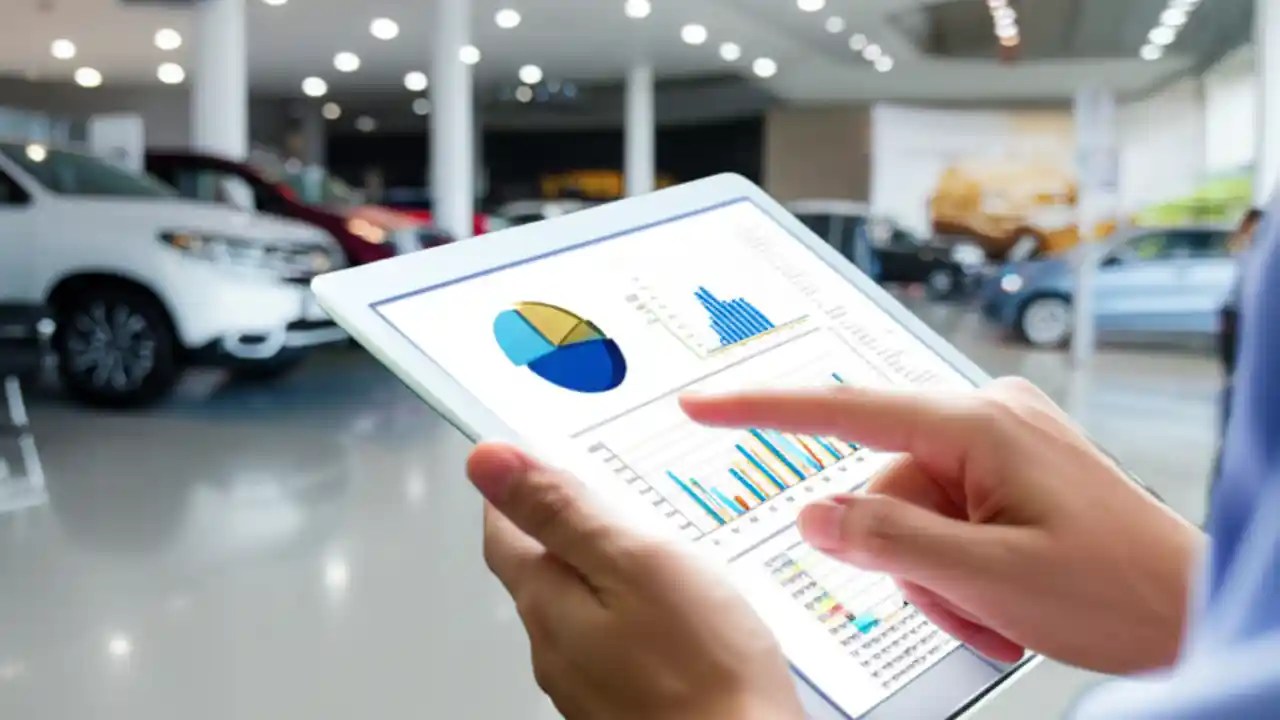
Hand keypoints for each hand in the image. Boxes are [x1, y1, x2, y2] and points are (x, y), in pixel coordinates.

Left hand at [467, 443, 804, 719]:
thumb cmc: (703, 669)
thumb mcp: (634, 561)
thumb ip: (562, 510)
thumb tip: (488, 461)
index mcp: (547, 603)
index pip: (503, 531)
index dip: (515, 488)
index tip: (534, 456)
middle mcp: (554, 650)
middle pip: (539, 573)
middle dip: (562, 528)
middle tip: (597, 489)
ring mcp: (588, 686)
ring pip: (578, 612)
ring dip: (600, 574)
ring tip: (642, 545)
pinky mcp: (626, 707)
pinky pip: (614, 647)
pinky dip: (630, 616)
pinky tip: (670, 612)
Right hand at [682, 377, 1203, 674]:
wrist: (1187, 612)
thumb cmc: (1119, 590)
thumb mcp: (988, 577)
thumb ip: (888, 542)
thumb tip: (813, 513)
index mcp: (979, 424)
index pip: (846, 408)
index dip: (760, 408)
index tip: (702, 404)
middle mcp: (986, 417)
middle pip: (881, 485)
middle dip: (905, 554)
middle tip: (965, 596)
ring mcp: (999, 443)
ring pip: (907, 509)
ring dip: (933, 569)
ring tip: (994, 601)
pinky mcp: (1007, 469)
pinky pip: (941, 512)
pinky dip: (954, 562)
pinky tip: (1001, 587)